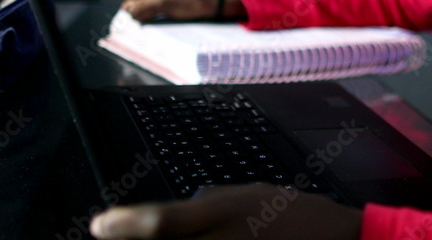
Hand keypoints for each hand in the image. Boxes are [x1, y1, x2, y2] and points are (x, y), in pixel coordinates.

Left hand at [89, 184, 362, 239]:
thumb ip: (197, 210)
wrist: (332, 237)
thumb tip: (153, 222)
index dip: (126, 225)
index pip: (165, 221)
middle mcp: (227, 238)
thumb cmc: (282, 211)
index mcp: (223, 212)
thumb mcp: (238, 196)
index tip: (99, 226)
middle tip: (113, 236)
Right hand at [114, 0, 244, 21]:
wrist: (211, 3)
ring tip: (163, 9)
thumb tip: (125, 10)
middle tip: (159, 5)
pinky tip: (162, 11)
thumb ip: (141, 6)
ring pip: (134, 0)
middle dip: (139, 3)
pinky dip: (149, 11)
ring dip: (145, 9)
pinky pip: (143, 4)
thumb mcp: (164, 2)